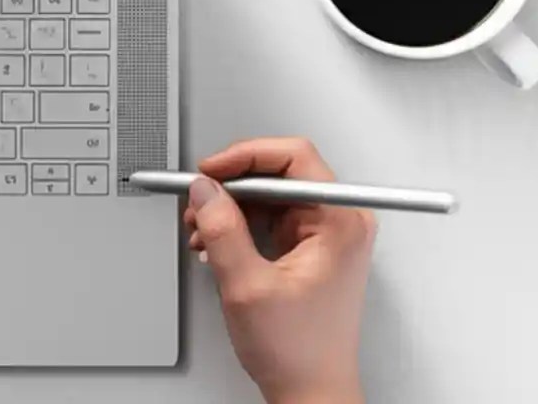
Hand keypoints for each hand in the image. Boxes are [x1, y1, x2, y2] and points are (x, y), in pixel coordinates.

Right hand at [184, 138, 376, 403]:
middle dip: (231, 187)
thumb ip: (222, 231)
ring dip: (229, 209)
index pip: (294, 157)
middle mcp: (339, 222)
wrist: (310, 391)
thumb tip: (204, 190)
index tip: (211, 170)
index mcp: (339, 222)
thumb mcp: (247, 286)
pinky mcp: (309, 248)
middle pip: (279, 174)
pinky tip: (215, 243)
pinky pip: (269, 218)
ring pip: (269, 196)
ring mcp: (325, 235)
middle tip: (198, 201)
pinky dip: (237, 226)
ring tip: (202, 230)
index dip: (245, 156)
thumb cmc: (299, 352)